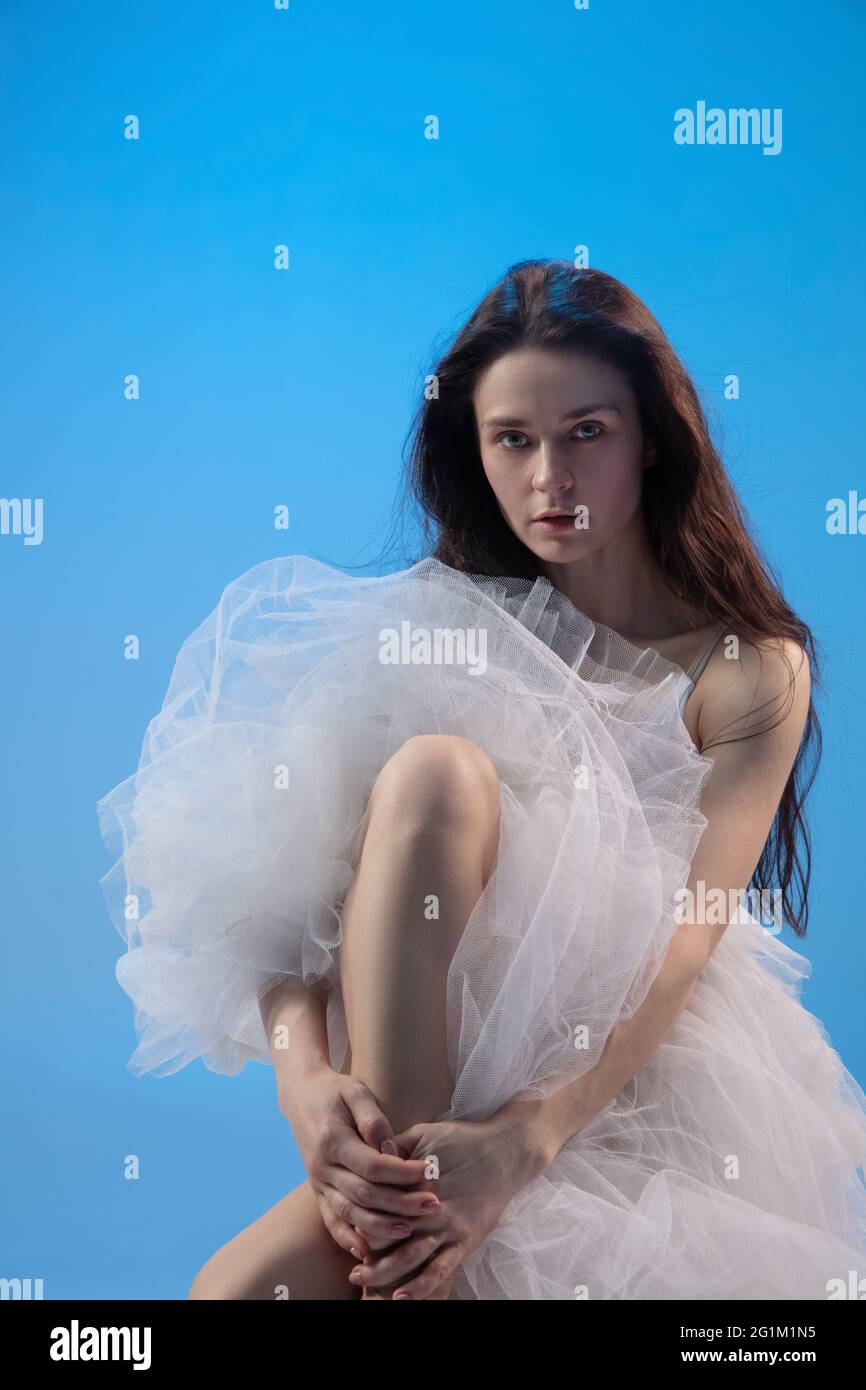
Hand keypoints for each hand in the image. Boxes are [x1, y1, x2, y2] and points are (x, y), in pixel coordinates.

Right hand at [278, 1066, 438, 1259]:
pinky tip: (365, 1252)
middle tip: (434, 1206)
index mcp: (333, 1141)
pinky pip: (331, 1219)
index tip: (431, 1171)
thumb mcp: (356, 1093)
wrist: (301, 1096)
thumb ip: (374, 1121)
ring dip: (380, 1226)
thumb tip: (391, 1150)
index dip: (403, 1173)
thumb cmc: (335, 1092)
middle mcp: (322, 1167)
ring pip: (350, 1212)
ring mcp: (318, 1182)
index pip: (373, 1166)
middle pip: (365, 1194)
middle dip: (401, 1203)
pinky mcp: (317, 1191)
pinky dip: (346, 1237)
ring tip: (411, 1230)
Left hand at [349, 1104, 553, 1298]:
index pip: (376, 1204)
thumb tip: (368, 1154)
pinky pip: (440, 1269)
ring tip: (361, 1279)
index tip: (347, 1222)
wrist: (506, 1152)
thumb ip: (395, 1146)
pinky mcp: (464, 1242)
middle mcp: (428, 1208)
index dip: (357, 1215)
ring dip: (382, 1271)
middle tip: (349, 1262)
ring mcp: (447, 1227)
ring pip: (408, 1257)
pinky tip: (402, 1297)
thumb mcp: (425, 1133)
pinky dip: (421, 1286)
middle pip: (386, 1233)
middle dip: (364, 1248)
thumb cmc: (463, 1140)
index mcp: (414, 1181)